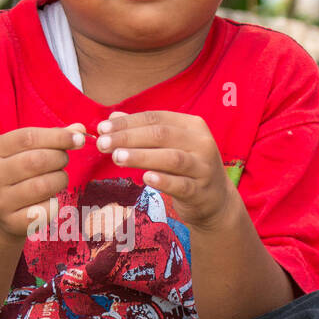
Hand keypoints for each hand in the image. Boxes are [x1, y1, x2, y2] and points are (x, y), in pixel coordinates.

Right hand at [0, 122, 86, 238]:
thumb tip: (79, 129)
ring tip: (58, 178)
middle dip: (60, 158)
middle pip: (37, 160)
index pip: (28, 137)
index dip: (57, 136)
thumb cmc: (18, 173)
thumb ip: (52, 138)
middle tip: (63, 161)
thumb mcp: (26, 151)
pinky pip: (46, 210)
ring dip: (60, 179)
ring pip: (43, 185)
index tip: (78, 139)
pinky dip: (54, 203)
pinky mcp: (12, 222)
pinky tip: (48, 200)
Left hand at [95, 110, 233, 230]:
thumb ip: (144, 131)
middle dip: (128, 137)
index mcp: (192, 126)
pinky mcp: (201, 192)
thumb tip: (113, 116)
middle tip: (102, 143)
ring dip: (142, 156)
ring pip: (171, 158)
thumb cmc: (186, 170)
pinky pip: (182, 185)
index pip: (155, 118)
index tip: (102, 128)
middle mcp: (201, 143)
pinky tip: (146, 178)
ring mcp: (203, 168)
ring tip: (117, 157)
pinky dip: (164, 181)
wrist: (216, 201)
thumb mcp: (169, 147)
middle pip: (161, 135)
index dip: (127, 122)